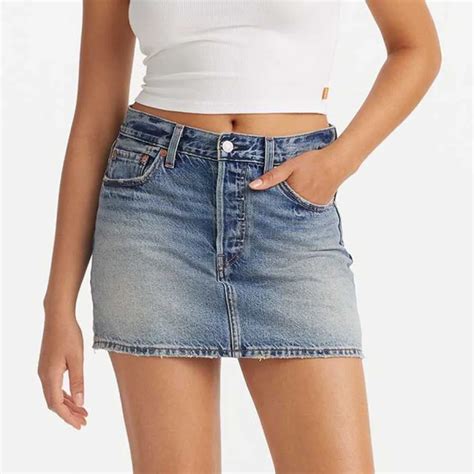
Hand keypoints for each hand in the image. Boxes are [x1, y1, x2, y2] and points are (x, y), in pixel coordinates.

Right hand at [38, 311, 87, 429]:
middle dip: (69, 414)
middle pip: (54, 402)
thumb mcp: (77, 359)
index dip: (68, 417)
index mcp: (50, 376)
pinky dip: (65, 394)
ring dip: (68, 404)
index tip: (80, 425)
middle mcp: (44, 375)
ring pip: (54, 394)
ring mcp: (44, 370)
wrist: (58, 317)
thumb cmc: (69, 335)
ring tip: (83, 412)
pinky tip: (75, 396)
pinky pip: (55, 386)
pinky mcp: (48, 365)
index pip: (57, 404)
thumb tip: (81, 403)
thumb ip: (78, 381)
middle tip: (84, 421)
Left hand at [249, 146, 351, 205]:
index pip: (274, 208)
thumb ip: (271, 177)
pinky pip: (307, 209)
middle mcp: (302, 205)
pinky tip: (299, 201)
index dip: (266, 209)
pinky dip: (301, 207)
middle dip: (277, 212)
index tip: (258, 212)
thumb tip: (252, 186)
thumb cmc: (313, 161)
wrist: (338, 162)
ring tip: (283, 209)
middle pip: (285, 212)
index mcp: (292, 196)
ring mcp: (312, 207)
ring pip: (296, 211)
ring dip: (290, 210)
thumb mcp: (289, 166)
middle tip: (268, 214)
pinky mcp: (320, 206)